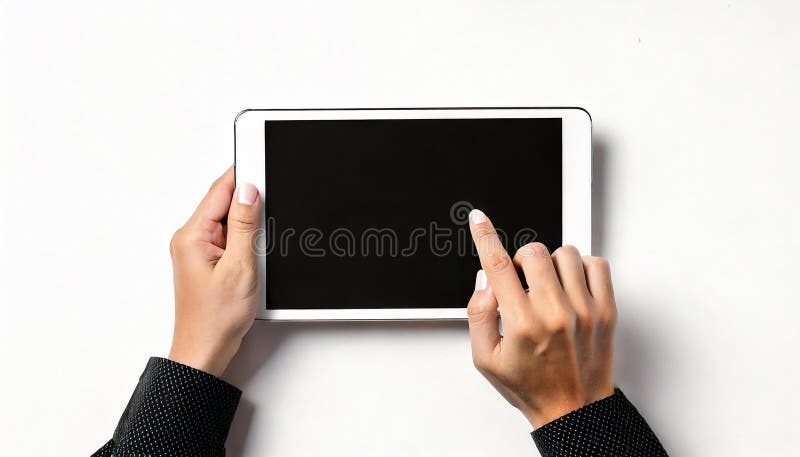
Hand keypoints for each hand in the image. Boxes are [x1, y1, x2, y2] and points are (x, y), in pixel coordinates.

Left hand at [167, 167, 260, 376]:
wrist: (205, 351)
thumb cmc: (216, 319)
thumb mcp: (240, 267)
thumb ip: (244, 225)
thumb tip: (249, 191)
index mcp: (192, 236)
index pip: (219, 190)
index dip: (242, 176)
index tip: (262, 163)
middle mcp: (190, 240)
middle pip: (224, 203)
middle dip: (248, 203)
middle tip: (266, 218)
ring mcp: (197, 251)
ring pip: (228, 222)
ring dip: (247, 227)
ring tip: (255, 252)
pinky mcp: (207, 262)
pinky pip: (228, 240)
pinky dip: (244, 242)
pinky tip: (253, 257)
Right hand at [466, 209, 616, 427]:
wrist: (574, 411)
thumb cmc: (531, 387)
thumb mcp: (485, 358)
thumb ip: (478, 314)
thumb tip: (485, 279)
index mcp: (521, 324)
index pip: (497, 266)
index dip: (485, 236)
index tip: (479, 220)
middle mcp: (555, 314)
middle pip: (532, 252)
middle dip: (519, 261)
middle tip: (521, 283)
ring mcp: (585, 310)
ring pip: (564, 253)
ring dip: (550, 264)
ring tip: (548, 287)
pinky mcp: (607, 310)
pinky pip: (596, 264)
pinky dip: (581, 267)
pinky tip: (571, 286)